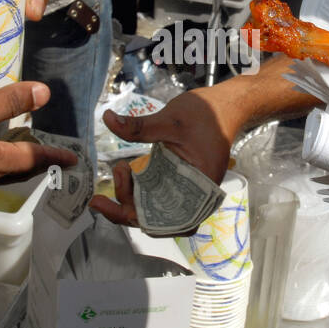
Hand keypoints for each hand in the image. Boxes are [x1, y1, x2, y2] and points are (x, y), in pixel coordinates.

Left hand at [89, 90, 235, 231]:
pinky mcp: (180, 183)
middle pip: (155, 219)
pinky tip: (127, 173)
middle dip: (126, 205)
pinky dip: (140, 190)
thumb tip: (108, 119)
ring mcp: (187, 191)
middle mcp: (194, 198)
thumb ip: (138, 127)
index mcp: (199, 189)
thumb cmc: (205, 115)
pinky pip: (157, 197)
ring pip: (154, 210)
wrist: (224, 106)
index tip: (104, 199)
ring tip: (120, 169)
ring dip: (132, 197)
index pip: (162, 221)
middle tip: (113, 177)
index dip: (130, 215)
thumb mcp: (169, 119)